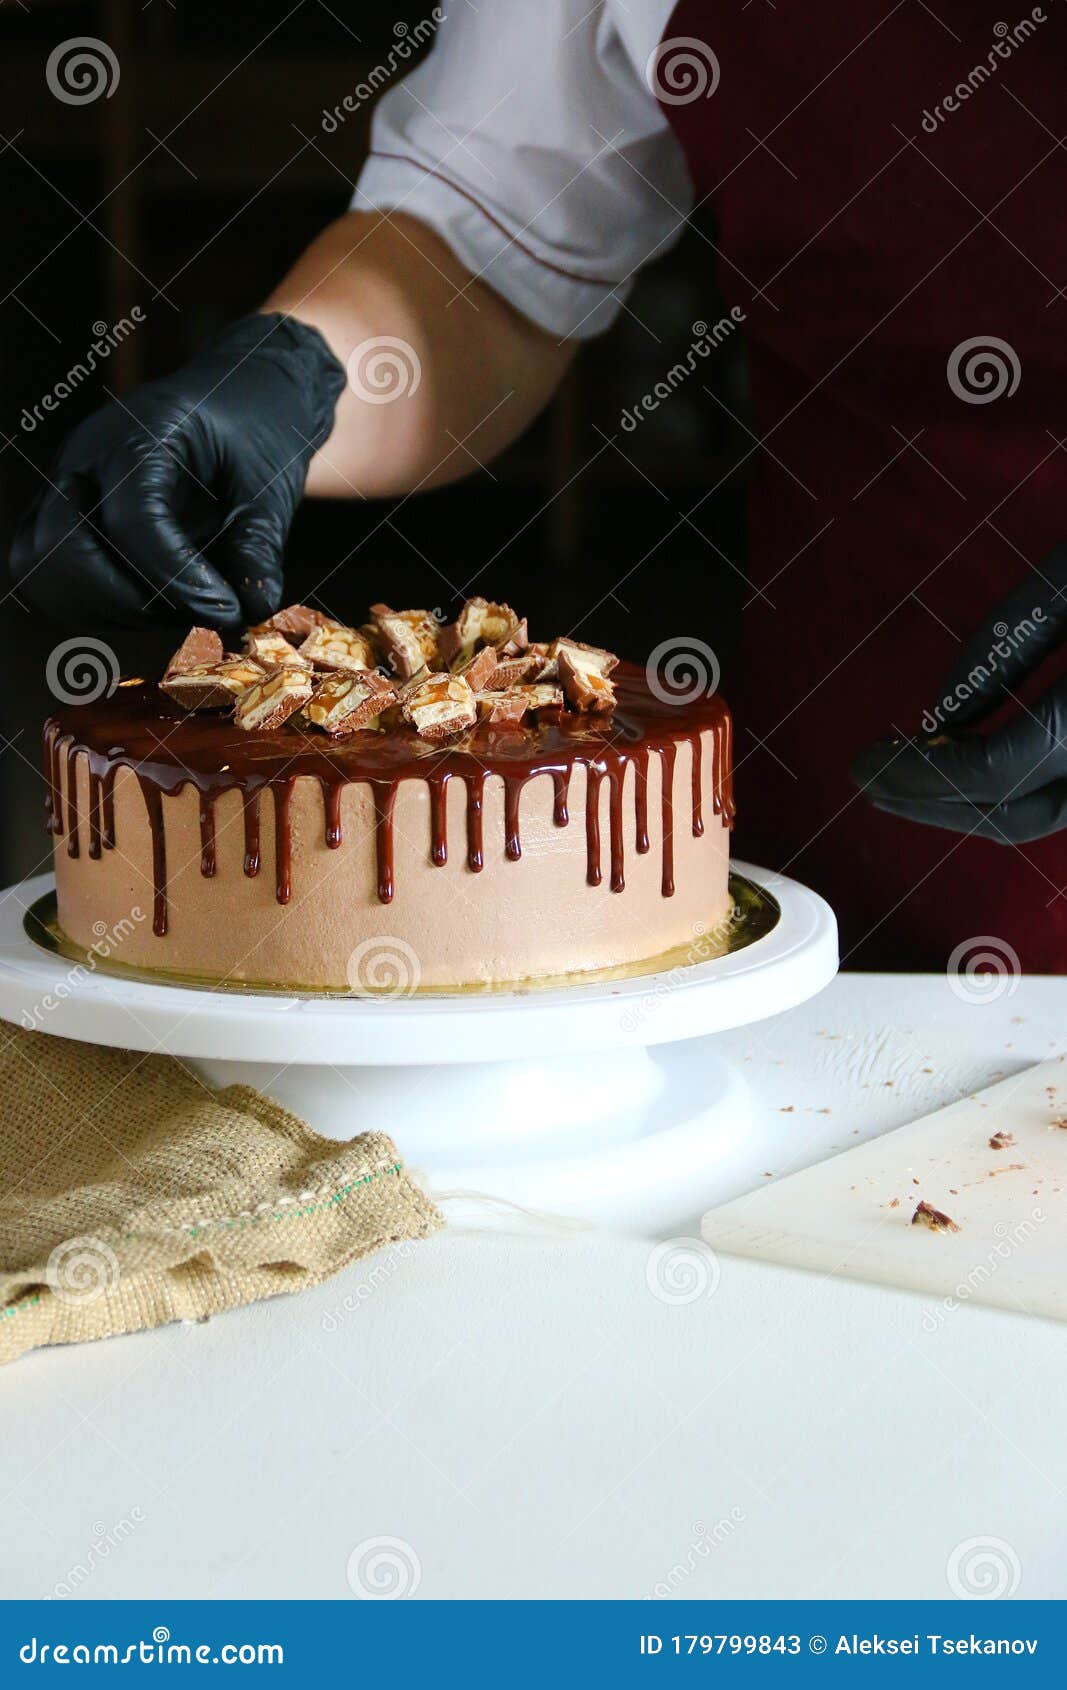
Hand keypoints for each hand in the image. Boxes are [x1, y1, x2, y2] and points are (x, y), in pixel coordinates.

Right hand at [10, 313, 344, 628]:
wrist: (241, 391)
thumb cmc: (258, 425)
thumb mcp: (270, 485)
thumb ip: (257, 547)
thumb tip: (252, 609)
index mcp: (138, 436)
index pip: (131, 524)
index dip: (177, 582)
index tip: (227, 610)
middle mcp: (87, 458)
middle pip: (63, 549)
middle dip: (130, 600)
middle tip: (198, 609)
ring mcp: (69, 484)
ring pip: (44, 568)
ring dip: (109, 606)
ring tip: (179, 604)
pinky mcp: (67, 512)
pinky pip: (52, 572)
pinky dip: (96, 601)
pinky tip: (155, 600)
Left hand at [851, 543, 1066, 842]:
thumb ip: (1008, 641)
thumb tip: (940, 713)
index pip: (998, 771)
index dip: (921, 774)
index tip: (864, 760)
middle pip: (1021, 817)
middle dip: (933, 804)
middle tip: (870, 778)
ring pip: (1051, 815)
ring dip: (971, 806)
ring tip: (905, 778)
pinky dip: (1018, 787)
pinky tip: (970, 755)